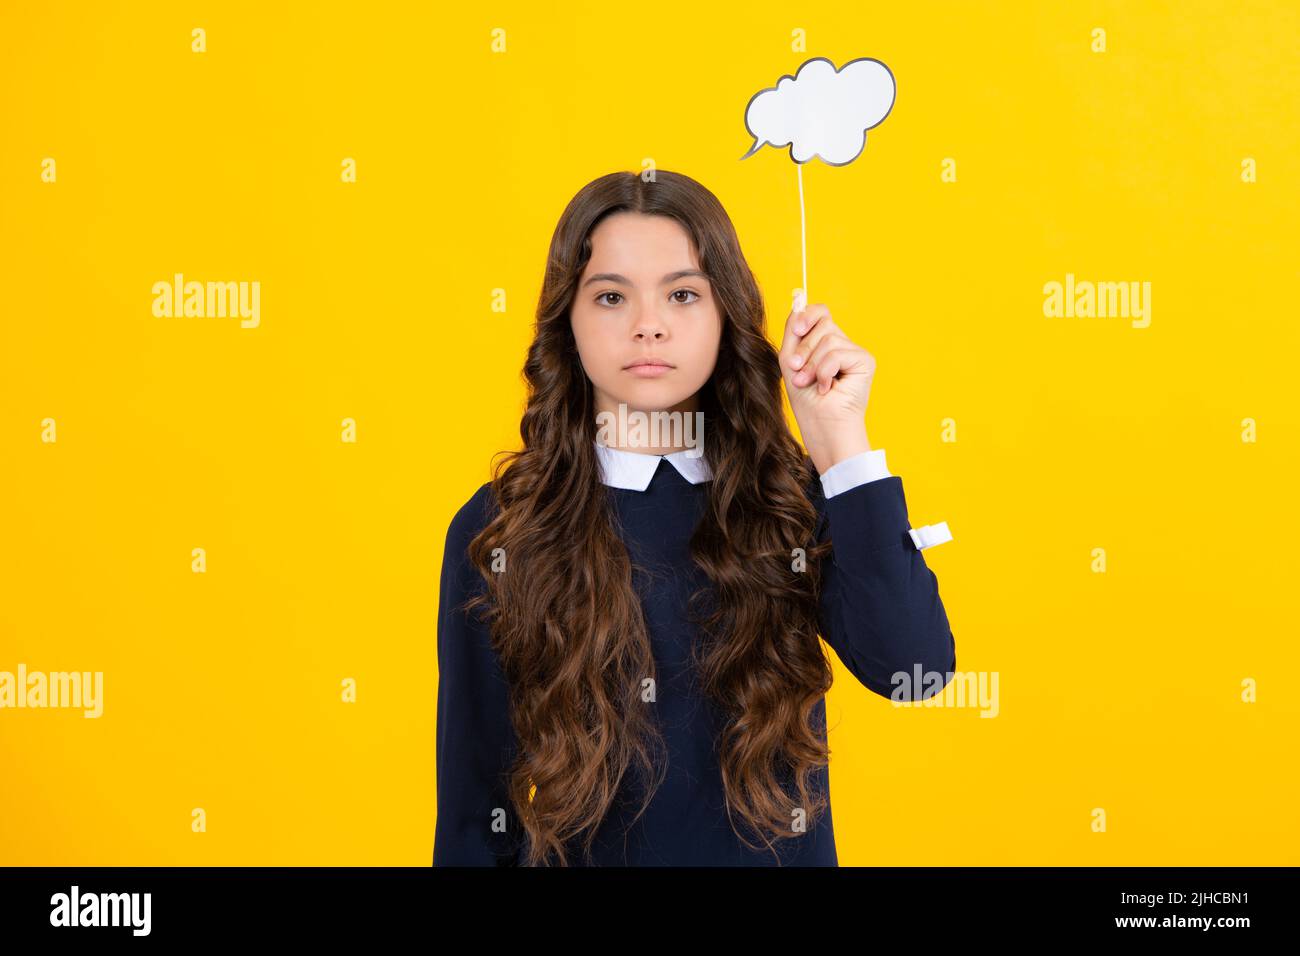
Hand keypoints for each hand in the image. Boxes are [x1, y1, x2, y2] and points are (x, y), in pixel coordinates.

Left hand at [779, 290, 875, 473]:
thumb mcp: (791, 361)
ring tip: (812, 384)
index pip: (819, 313)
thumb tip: (798, 297)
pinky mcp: (866, 361)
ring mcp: (855, 352)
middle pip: (822, 322)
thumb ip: (794, 331)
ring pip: (828, 338)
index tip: (795, 329)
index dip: (806, 315)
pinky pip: (838, 352)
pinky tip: (828, 388)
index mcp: (825, 343)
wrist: (822, 427)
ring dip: (813, 364)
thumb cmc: (807, 401)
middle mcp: (843, 344)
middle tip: (800, 374)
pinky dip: (825, 370)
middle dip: (804, 349)